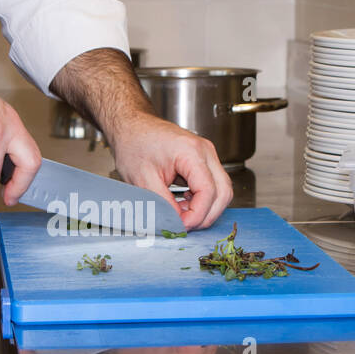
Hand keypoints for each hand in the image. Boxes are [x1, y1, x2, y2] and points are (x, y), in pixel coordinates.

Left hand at [107, 111, 232, 230]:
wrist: (131, 126)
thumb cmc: (134, 143)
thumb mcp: (142, 179)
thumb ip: (162, 204)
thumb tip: (176, 224)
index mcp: (192, 152)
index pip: (208, 191)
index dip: (197, 214)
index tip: (181, 226)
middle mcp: (205, 152)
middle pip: (223, 193)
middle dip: (207, 215)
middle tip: (185, 226)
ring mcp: (207, 156)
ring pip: (222, 191)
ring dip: (206, 209)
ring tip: (182, 215)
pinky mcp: (203, 161)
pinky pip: (213, 186)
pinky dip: (203, 200)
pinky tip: (184, 205)